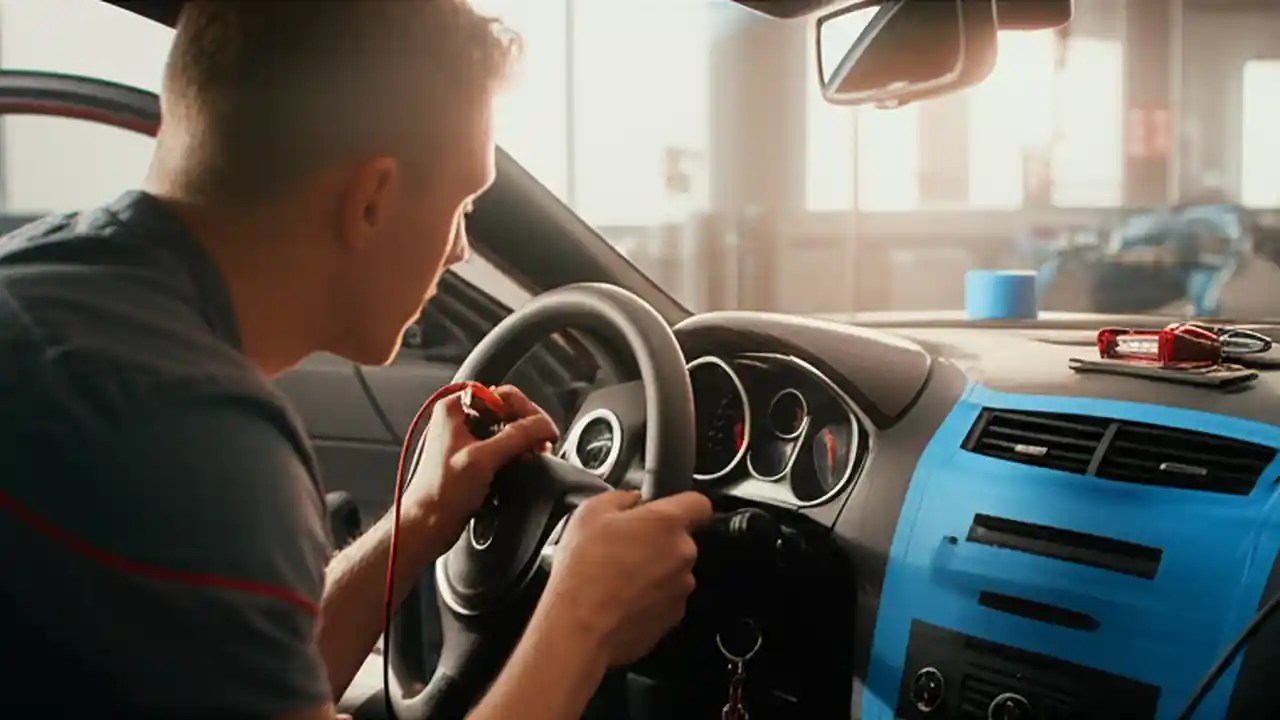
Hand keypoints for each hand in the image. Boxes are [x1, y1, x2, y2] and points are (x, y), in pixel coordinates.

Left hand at [403, 385, 558, 540]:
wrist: (428, 525)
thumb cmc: (440, 493)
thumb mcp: (482, 459)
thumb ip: (517, 437)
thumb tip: (544, 425)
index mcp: (455, 408)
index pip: (503, 395)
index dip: (527, 411)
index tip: (544, 429)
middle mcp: (460, 419)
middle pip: (508, 411)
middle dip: (528, 427)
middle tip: (543, 444)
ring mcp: (467, 438)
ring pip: (507, 429)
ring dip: (524, 441)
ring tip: (535, 454)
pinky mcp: (474, 457)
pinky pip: (502, 446)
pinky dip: (516, 453)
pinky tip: (523, 463)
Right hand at [540, 489, 712, 667]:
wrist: (580, 629)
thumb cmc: (583, 570)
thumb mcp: (589, 514)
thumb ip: (620, 498)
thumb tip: (632, 500)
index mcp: (667, 522)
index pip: (699, 504)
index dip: (683, 505)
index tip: (666, 511)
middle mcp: (683, 554)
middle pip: (680, 540)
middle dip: (656, 541)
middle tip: (623, 548)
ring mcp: (681, 588)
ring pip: (672, 570)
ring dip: (652, 571)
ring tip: (617, 577)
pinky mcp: (674, 617)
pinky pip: (666, 598)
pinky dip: (649, 597)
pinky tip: (621, 599)